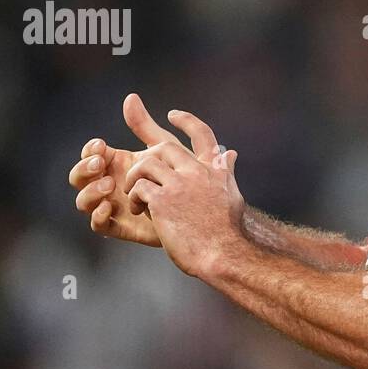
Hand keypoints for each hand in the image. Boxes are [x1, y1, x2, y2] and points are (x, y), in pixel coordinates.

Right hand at [69, 93, 222, 246]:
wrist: (201, 210)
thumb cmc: (183, 176)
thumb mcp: (165, 149)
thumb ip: (145, 127)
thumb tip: (131, 97)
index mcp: (116, 164)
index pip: (90, 154)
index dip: (90, 150)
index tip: (102, 145)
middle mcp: (110, 184)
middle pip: (79, 177)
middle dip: (84, 169)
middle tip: (100, 163)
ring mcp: (113, 206)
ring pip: (83, 201)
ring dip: (90, 191)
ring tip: (109, 184)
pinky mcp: (121, 227)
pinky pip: (99, 225)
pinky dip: (98, 216)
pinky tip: (108, 207)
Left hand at [123, 126, 246, 278]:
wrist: (224, 253)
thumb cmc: (228, 231)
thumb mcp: (232, 195)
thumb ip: (226, 172)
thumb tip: (230, 154)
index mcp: (213, 170)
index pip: (202, 134)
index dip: (187, 121)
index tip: (173, 115)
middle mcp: (197, 172)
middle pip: (164, 147)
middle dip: (147, 158)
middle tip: (141, 174)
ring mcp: (179, 185)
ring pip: (146, 164)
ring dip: (135, 179)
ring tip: (136, 194)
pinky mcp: (162, 202)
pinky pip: (139, 188)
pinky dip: (135, 198)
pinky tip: (139, 210)